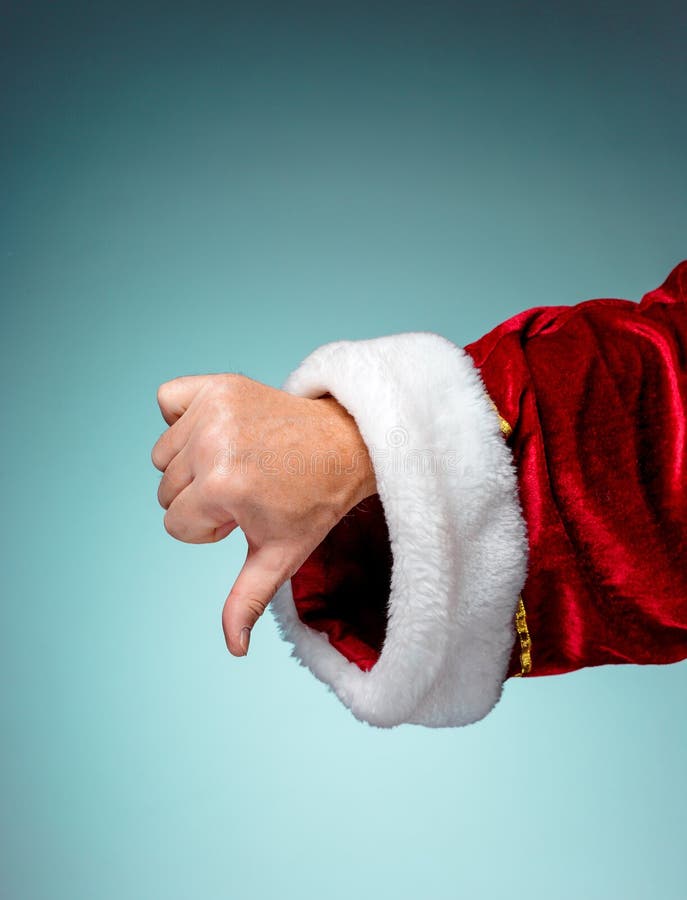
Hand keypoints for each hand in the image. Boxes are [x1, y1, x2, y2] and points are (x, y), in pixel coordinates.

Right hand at [151, 374, 376, 655]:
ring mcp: (214, 408)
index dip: (211, 527)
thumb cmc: (314, 503)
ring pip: (164, 453)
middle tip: (248, 487)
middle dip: (201, 498)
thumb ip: (247, 600)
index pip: (176, 524)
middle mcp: (212, 443)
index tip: (248, 512)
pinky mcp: (218, 383)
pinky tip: (221, 428)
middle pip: (166, 490)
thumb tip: (233, 649)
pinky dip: (183, 413)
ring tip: (240, 460)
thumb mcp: (281, 556)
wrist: (346, 446)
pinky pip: (168, 399)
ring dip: (192, 461)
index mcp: (223, 487)